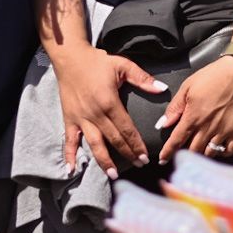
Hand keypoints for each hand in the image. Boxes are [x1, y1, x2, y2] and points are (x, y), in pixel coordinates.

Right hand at [49, 44, 165, 176]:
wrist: (71, 58)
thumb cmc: (98, 62)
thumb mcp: (123, 66)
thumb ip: (143, 79)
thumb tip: (163, 89)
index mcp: (109, 103)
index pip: (127, 129)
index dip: (136, 144)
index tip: (145, 156)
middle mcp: (95, 115)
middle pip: (114, 140)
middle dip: (127, 154)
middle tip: (138, 165)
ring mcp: (81, 119)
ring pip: (94, 145)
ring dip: (103, 161)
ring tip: (113, 175)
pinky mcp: (69, 119)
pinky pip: (69, 141)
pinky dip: (69, 156)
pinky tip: (71, 171)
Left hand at [156, 57, 232, 163]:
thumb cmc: (213, 76)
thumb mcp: (188, 86)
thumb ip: (174, 107)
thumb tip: (163, 123)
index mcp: (193, 116)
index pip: (176, 141)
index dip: (168, 152)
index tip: (163, 159)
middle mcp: (208, 127)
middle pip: (192, 151)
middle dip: (184, 155)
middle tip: (180, 155)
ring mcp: (223, 130)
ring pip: (209, 153)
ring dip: (201, 154)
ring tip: (198, 150)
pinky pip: (229, 150)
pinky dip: (222, 153)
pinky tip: (217, 148)